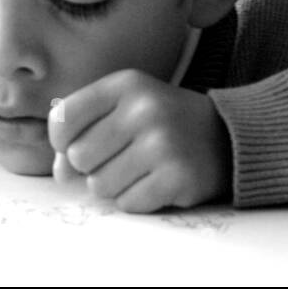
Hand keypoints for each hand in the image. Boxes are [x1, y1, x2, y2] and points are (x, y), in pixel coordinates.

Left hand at [48, 69, 232, 211]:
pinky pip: (127, 203)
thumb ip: (83, 131)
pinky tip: (156, 182)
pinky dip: (136, 199)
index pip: (63, 118)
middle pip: (78, 156)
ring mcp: (163, 143)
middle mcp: (144, 109)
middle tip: (120, 157)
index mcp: (125, 85)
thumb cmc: (162, 123)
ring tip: (140, 169)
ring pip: (100, 185)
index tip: (78, 143)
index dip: (61, 141)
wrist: (226, 136)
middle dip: (92, 166)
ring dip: (114, 186)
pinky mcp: (178, 176)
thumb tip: (61, 172)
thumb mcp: (124, 108)